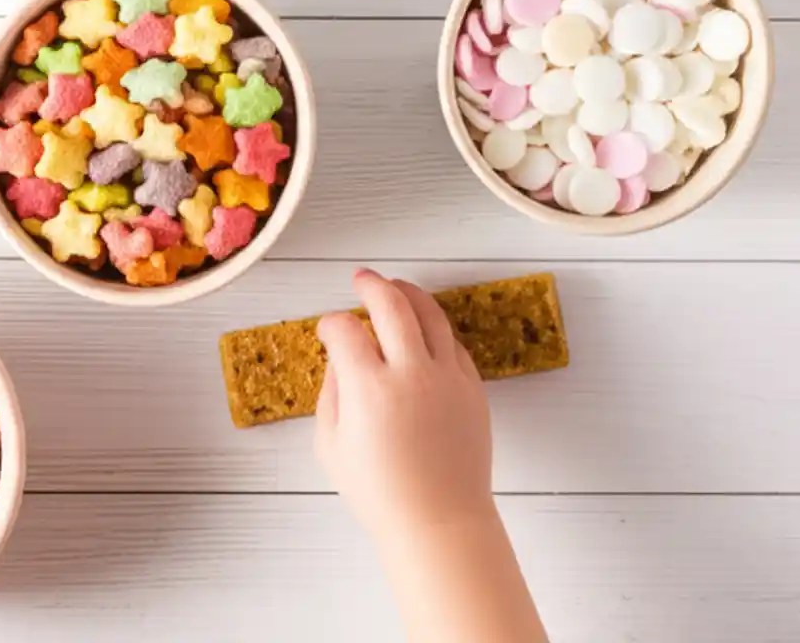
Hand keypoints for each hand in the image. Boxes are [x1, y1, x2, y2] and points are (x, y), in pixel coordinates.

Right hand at [314, 268, 495, 537]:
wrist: (438, 520)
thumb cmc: (379, 492)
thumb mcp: (330, 446)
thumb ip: (331, 393)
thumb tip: (339, 359)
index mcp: (368, 389)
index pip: (345, 330)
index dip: (331, 323)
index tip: (328, 329)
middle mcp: (410, 373)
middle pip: (392, 304)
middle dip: (371, 285)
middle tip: (361, 280)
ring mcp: (447, 377)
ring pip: (430, 313)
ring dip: (409, 293)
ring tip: (395, 286)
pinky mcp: (472, 387)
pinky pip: (453, 341)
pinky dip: (434, 326)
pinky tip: (422, 327)